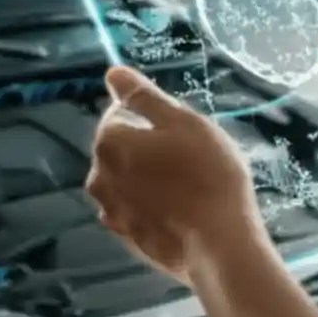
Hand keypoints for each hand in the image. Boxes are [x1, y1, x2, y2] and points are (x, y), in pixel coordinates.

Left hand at [85, 66, 266, 284]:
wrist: (219, 243)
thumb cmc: (208, 174)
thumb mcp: (183, 122)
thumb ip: (144, 97)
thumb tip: (112, 73)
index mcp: (109, 142)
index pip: (121, 113)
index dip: (153, 119)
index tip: (182, 134)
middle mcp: (98, 175)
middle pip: (121, 148)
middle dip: (147, 148)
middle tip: (189, 159)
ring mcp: (110, 211)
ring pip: (126, 179)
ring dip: (147, 177)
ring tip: (187, 186)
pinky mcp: (125, 238)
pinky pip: (134, 208)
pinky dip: (150, 205)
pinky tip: (180, 211)